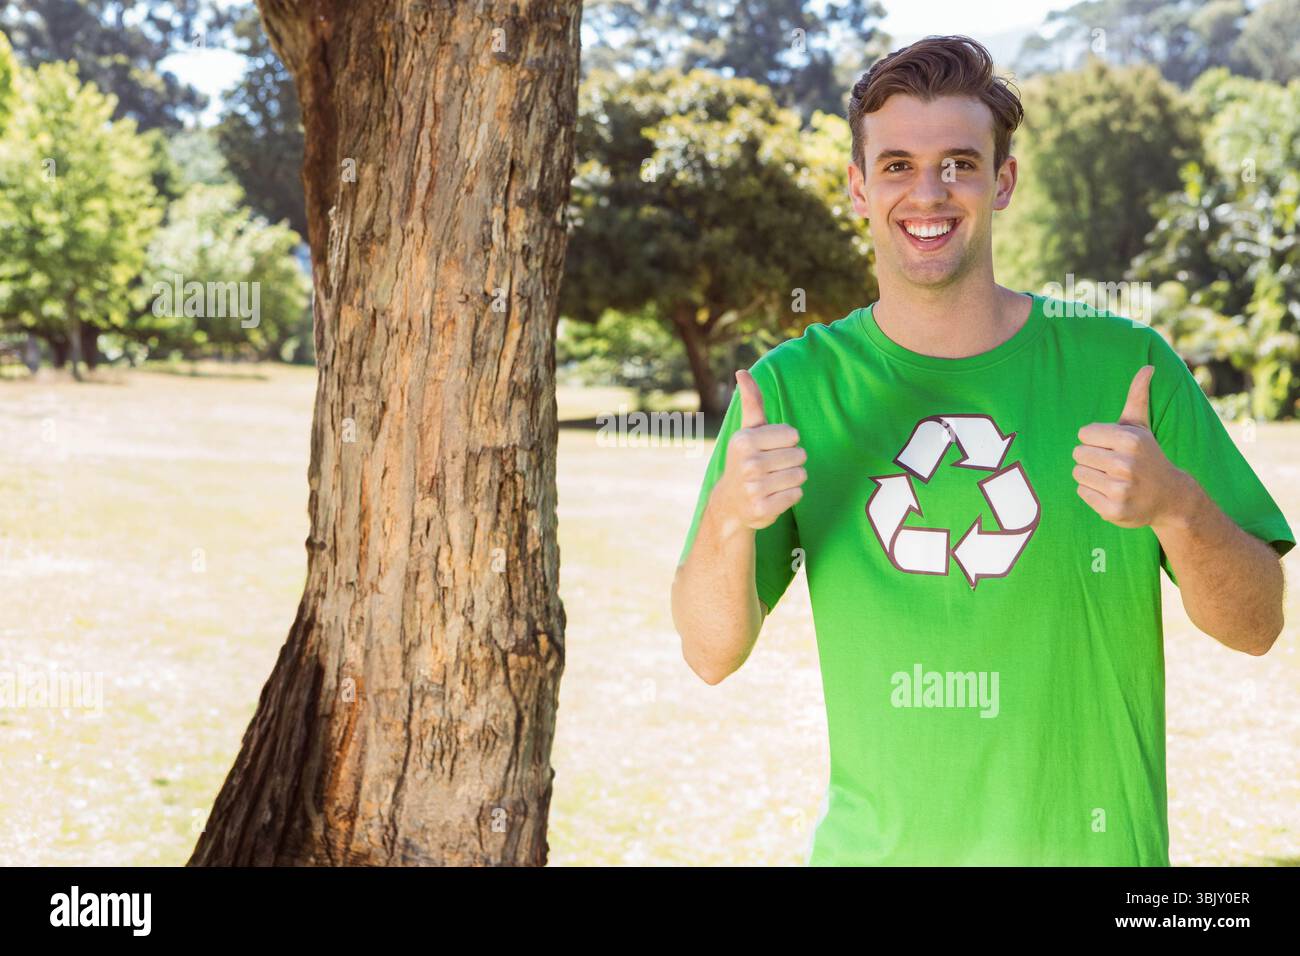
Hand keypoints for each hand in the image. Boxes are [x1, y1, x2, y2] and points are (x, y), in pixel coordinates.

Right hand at [715, 368, 806, 530]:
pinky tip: (773, 496)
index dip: (787, 442)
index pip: (793, 435)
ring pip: (800, 476)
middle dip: (792, 461)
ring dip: (792, 479)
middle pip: (800, 455)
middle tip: (773, 467)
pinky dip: (790, 496)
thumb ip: (751, 401)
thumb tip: (742, 372)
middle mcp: (748, 463)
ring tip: (774, 481)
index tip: (770, 449)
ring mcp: (754, 488)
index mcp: (745, 440)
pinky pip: (797, 495)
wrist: (730, 502)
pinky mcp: (763, 509)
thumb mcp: (747, 431)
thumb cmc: (745, 459)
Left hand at [1072, 364, 1186, 529]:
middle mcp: (1125, 464)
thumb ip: (1137, 396)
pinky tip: (1111, 492)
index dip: (1094, 439)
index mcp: (1130, 440)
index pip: (1083, 433)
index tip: (1111, 446)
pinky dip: (1092, 493)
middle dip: (1091, 457)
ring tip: (1112, 477)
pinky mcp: (1113, 510)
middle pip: (1078, 454)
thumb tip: (1147, 367)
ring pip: (1077, 473)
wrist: (1170, 497)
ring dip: (1090, 475)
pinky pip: (1081, 493)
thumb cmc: (1147, 456)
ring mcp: (1120, 489)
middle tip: (1111, 463)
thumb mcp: (1141, 427)